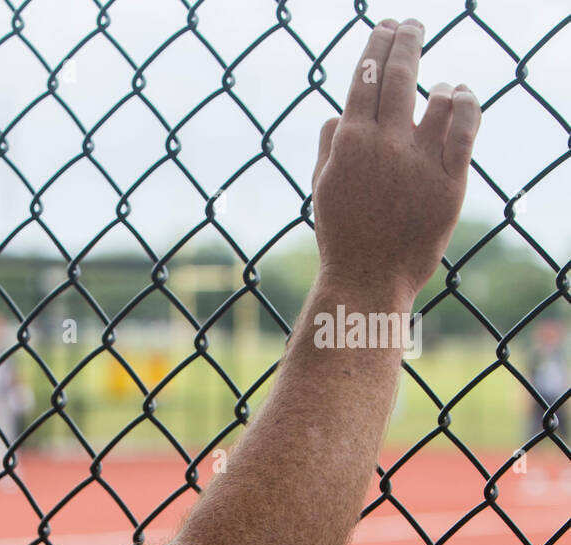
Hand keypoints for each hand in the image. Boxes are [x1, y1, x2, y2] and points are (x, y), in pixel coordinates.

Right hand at [311, 19, 480, 298]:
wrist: (368, 277)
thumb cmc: (342, 235)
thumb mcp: (322, 187)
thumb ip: (329, 145)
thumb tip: (337, 112)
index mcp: (348, 143)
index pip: (364, 77)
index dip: (377, 46)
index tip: (385, 27)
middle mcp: (384, 144)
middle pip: (399, 74)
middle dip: (405, 40)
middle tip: (411, 24)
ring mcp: (419, 160)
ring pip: (437, 97)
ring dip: (438, 86)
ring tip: (440, 89)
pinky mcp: (449, 178)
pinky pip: (465, 126)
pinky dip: (465, 103)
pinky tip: (460, 96)